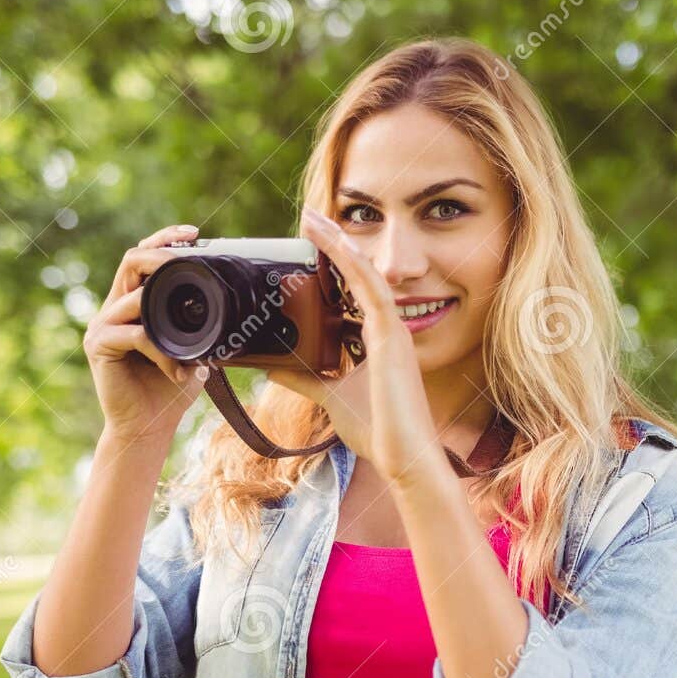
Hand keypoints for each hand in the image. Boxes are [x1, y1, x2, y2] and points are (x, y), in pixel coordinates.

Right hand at [84, 224, 210, 445]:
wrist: (147, 427)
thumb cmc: (168, 390)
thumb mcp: (193, 350)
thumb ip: (200, 326)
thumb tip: (234, 308)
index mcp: (133, 304)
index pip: (143, 258)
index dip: (164, 239)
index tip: (193, 233)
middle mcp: (113, 309)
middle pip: (130, 261)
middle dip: (161, 255)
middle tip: (186, 259)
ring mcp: (102, 326)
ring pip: (136, 299)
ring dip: (169, 322)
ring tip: (191, 350)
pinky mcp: (99, 346)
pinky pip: (135, 334)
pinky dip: (162, 351)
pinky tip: (176, 371)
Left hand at [253, 206, 443, 485]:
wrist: (404, 459)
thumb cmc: (377, 430)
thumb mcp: (330, 397)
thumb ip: (304, 377)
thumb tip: (272, 365)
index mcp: (376, 341)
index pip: (350, 292)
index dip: (330, 267)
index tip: (306, 245)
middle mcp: (387, 329)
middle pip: (357, 276)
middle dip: (333, 246)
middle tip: (306, 218)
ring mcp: (393, 331)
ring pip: (364, 274)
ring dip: (339, 245)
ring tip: (313, 219)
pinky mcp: (393, 338)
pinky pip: (372, 290)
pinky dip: (353, 265)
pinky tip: (336, 242)